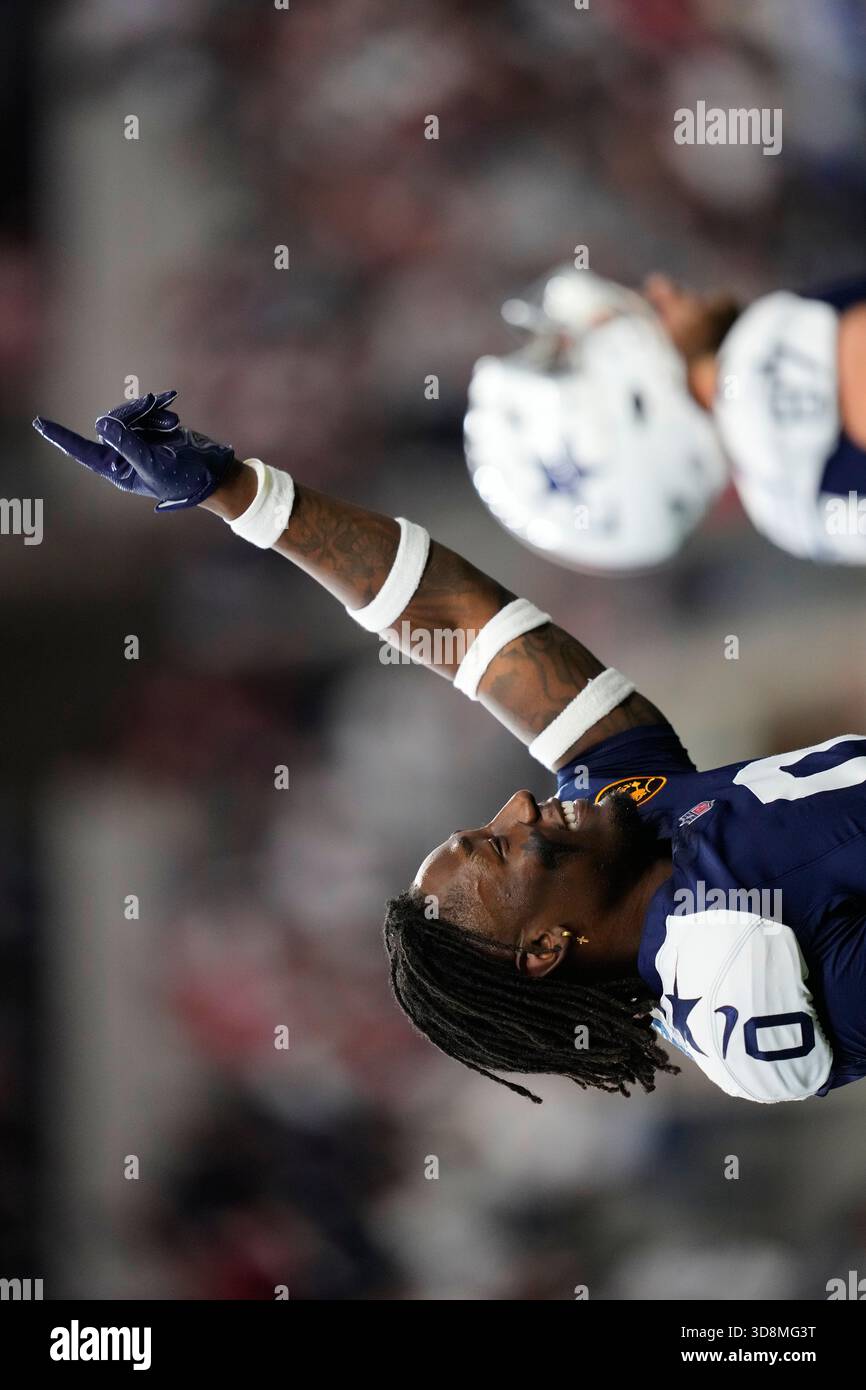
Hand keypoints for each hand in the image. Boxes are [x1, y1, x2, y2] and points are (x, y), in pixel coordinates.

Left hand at [32, 390, 236, 509]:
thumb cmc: (186, 478)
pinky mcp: (152, 429)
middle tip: (155, 406)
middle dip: (132, 412)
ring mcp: (137, 441)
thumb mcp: (155, 463)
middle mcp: (123, 455)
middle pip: (111, 422)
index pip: (83, 452)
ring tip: (174, 420)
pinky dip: (160, 407)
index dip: (61, 437)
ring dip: (150, 411)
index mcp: (118, 470)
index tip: (38, 423)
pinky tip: (174, 406)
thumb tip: (101, 424)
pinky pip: (146, 410)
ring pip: (129, 413)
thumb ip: (128, 444)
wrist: (215, 473)